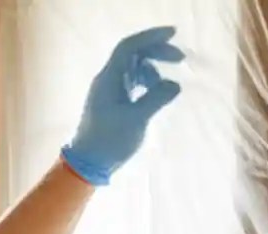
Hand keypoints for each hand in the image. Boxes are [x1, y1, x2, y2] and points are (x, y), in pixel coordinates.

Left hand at [62, 26, 184, 185]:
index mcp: (109, 78)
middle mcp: (106, 80)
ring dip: (152, 70)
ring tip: (166, 85)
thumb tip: (174, 84)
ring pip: (132, 69)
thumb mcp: (136, 119)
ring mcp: (108, 91)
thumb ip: (156, 98)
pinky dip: (145, 83)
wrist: (88, 164)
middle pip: (132, 55)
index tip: (174, 35)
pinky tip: (155, 92)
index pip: (129, 47)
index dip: (151, 37)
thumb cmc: (109, 141)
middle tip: (180, 58)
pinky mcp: (111, 103)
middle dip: (156, 52)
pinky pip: (130, 83)